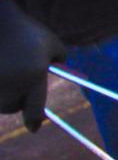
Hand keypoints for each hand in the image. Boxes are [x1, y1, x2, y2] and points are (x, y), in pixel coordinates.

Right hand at [0, 0, 65, 131]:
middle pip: (13, 107)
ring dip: (4, 93)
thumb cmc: (27, 31)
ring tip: (8, 71)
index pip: (35, 109)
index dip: (34, 120)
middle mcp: (13, 82)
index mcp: (34, 75)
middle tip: (21, 83)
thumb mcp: (52, 44)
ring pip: (0, 100)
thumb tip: (69, 77)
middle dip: (18, 101)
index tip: (34, 128)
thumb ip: (61, 61)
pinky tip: (1, 70)